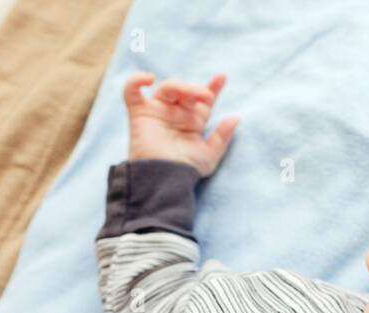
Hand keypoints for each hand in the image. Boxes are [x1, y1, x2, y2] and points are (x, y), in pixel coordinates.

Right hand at [123, 71, 238, 176]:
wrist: (162, 178)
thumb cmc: (184, 170)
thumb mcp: (209, 156)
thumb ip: (222, 137)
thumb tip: (236, 118)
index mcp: (193, 122)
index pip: (203, 100)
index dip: (213, 88)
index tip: (221, 78)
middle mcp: (176, 114)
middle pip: (186, 91)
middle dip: (196, 90)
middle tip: (203, 96)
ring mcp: (158, 111)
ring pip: (167, 87)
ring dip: (179, 86)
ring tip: (188, 94)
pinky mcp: (139, 113)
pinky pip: (132, 91)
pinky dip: (136, 80)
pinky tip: (148, 79)